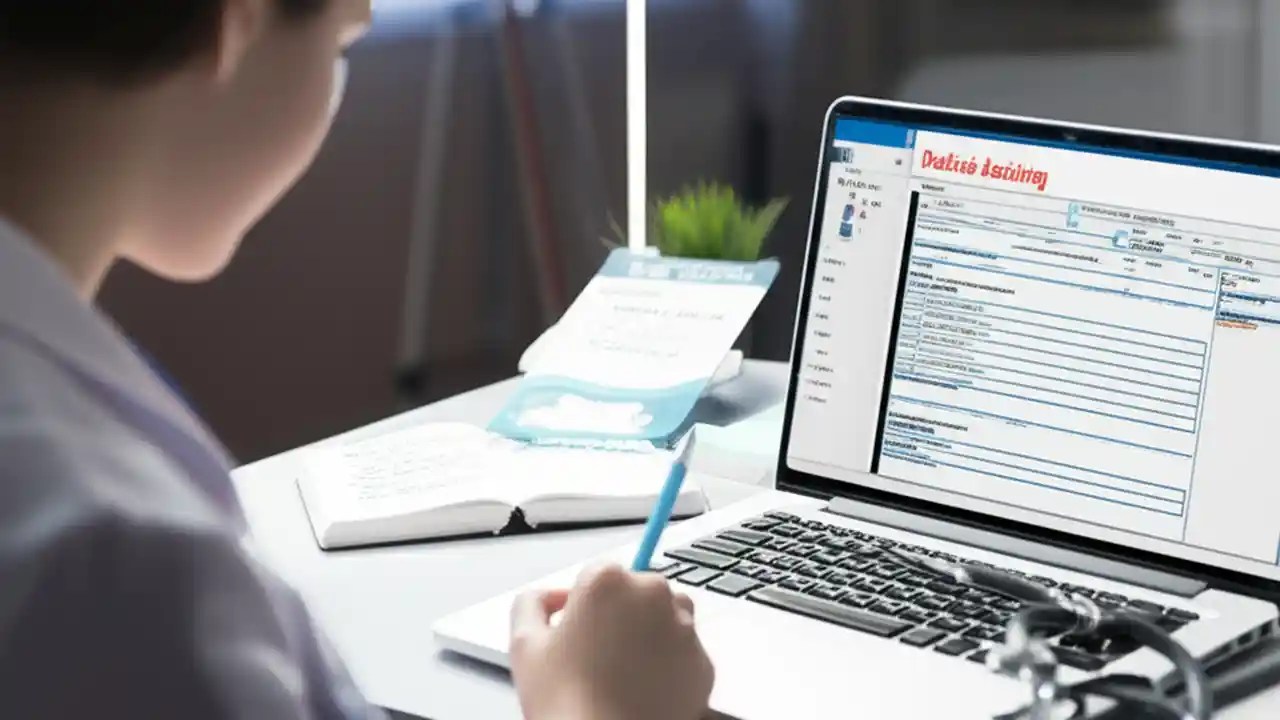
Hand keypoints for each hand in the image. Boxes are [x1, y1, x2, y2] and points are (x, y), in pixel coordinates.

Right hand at [509, 564, 714, 719]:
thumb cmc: (565, 701)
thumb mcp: (524, 645)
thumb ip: (532, 604)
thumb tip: (551, 598)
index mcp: (608, 581)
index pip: (596, 575)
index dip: (582, 605)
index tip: (575, 632)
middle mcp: (653, 594)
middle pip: (635, 591)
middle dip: (619, 615)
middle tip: (596, 655)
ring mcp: (684, 629)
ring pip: (665, 618)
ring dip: (647, 635)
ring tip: (621, 673)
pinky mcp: (704, 664)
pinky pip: (684, 653)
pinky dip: (668, 665)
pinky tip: (642, 688)